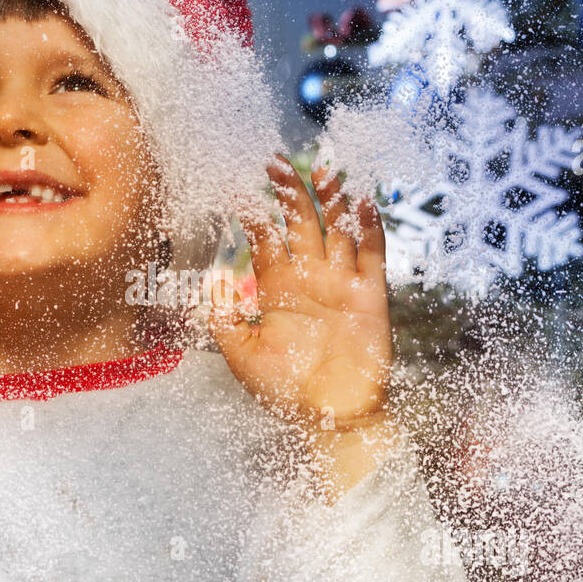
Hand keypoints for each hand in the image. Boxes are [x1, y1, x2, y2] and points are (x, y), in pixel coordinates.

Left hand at [211, 155, 393, 434]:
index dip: (254, 214)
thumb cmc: (284, 390)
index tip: (239, 189)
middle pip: (300, 225)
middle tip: (276, 164)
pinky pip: (372, 255)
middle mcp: (309, 279)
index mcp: (277, 289)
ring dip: (331, 201)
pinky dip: (370, 228)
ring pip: (336, 231)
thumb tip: (210, 279)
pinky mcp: (369, 295)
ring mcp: (341, 284)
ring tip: (321, 170)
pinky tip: (363, 202)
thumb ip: (223, 317)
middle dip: (289, 194)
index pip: (265, 240)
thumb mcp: (240, 354)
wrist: (330, 417)